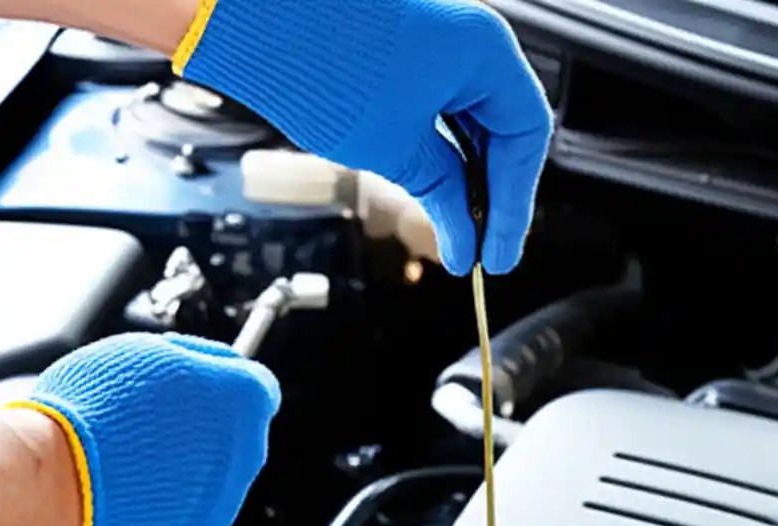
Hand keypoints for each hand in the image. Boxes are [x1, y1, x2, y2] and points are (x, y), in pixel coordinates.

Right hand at [9, 333, 280, 525]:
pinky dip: (161, 507)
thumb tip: (207, 366)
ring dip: (179, 469)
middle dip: (200, 429)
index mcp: (243, 399)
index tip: (190, 381)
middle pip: (234, 437)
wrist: (52, 482)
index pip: (255, 386)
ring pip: (209, 480)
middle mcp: (245, 456)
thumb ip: (194, 359)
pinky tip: (123, 492)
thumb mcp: (146, 349)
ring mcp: (220, 506)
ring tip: (126, 459)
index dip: (217, 380)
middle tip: (147, 420)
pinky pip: (183, 517)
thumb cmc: (92, 411)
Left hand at [176, 0, 552, 274]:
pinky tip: (429, 183)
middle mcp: (467, 35)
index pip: (527, 137)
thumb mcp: (395, 148)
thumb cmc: (321, 62)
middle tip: (477, 245)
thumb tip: (463, 232)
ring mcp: (434, 37)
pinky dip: (438, 145)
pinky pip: (439, 102)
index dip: (514, 204)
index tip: (497, 251)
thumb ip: (441, 192)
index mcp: (486, 49)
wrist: (250, 21)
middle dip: (490, 192)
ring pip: (469, 117)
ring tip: (452, 224)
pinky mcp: (401, 48)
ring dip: (463, 172)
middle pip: (502, 126)